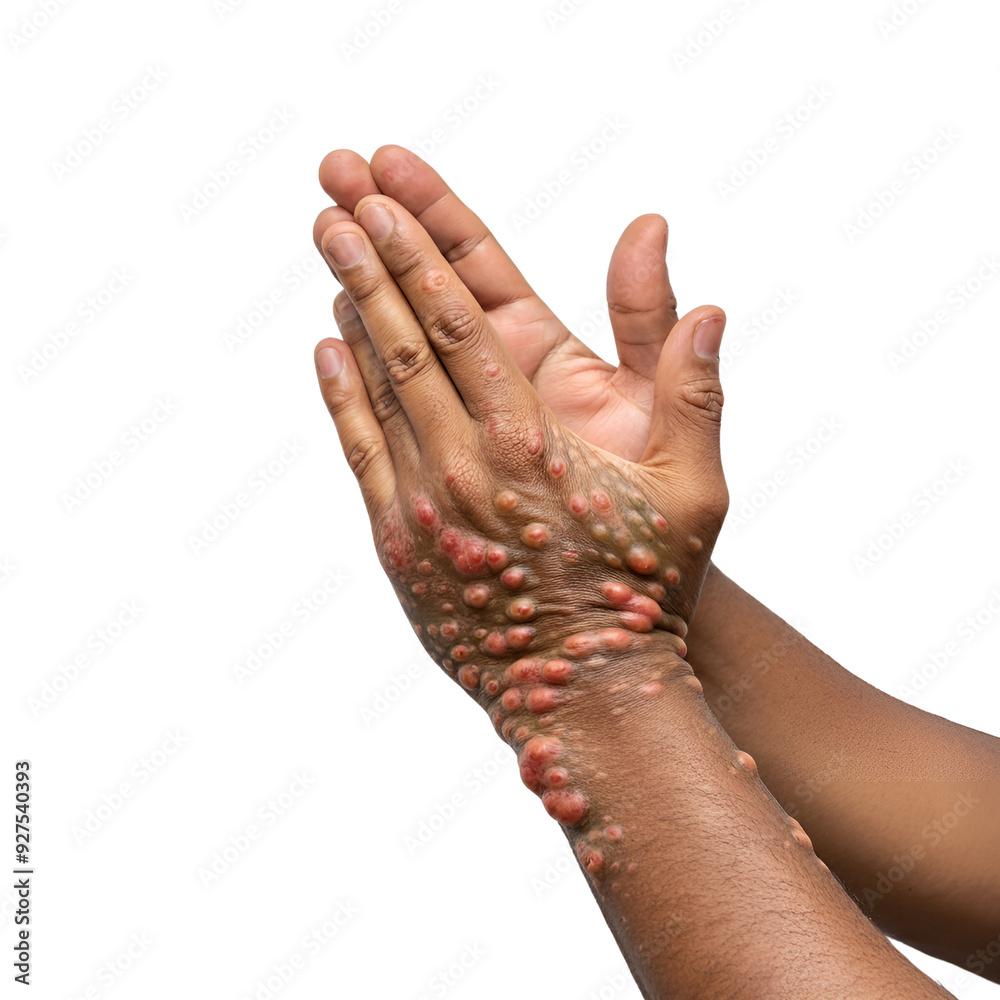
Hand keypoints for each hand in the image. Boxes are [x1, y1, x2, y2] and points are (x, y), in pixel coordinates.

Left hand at [312, 194, 728, 835]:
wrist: (585, 690)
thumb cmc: (645, 587)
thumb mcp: (692, 489)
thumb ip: (694, 392)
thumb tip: (710, 307)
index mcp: (531, 440)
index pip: (462, 326)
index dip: (420, 259)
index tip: (387, 204)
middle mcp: (464, 464)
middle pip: (406, 344)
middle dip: (370, 265)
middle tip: (335, 203)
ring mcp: (421, 506)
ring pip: (376, 390)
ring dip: (351, 315)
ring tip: (329, 252)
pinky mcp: (398, 544)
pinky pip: (359, 452)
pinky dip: (341, 396)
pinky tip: (328, 351)